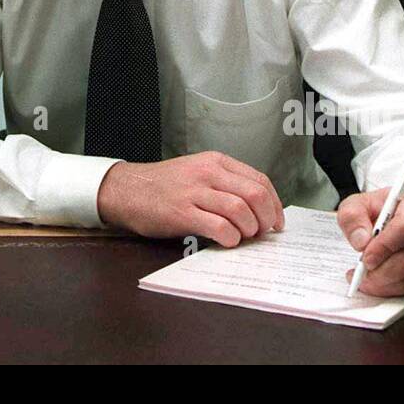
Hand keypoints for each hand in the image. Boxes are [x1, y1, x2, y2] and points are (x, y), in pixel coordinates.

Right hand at [96, 151, 285, 246]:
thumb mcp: (197, 173)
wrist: (127, 190)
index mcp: (215, 161)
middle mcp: (207, 173)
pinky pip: (219, 227)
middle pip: (255, 194)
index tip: (276, 220)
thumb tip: (258, 209)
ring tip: (243, 237)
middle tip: (263, 233)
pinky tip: (227, 242)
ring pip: (240, 211)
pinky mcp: (182, 213)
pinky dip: (231, 238)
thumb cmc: (164, 186)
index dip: (274, 203)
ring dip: (249, 230)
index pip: (259, 180)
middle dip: (267, 218)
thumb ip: (224, 184)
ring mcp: (194, 192)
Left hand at [337, 186, 403, 296]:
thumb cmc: (380, 211)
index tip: (366, 258)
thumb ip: (353, 217)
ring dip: (387, 283)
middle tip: (363, 273)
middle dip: (383, 270)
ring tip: (368, 278)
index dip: (385, 246)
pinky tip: (383, 282)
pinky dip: (397, 289)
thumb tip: (361, 240)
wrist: (394, 218)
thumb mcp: (357, 205)